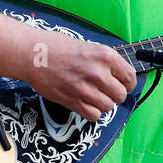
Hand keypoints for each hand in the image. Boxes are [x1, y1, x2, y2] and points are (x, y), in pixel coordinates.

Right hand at [22, 33, 136, 122]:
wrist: (32, 55)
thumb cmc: (57, 48)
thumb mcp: (88, 47)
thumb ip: (105, 62)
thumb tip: (118, 76)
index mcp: (105, 56)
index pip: (130, 77)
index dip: (128, 83)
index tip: (123, 84)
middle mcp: (98, 73)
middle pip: (121, 95)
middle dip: (116, 94)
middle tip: (106, 90)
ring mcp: (86, 89)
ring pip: (108, 107)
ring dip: (103, 103)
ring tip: (94, 95)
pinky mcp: (73, 101)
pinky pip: (94, 115)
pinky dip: (92, 112)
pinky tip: (85, 102)